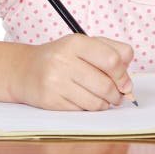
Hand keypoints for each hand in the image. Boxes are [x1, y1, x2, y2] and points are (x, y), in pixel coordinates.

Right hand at [10, 34, 133, 110]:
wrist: (26, 70)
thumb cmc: (63, 57)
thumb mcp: (85, 45)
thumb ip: (113, 52)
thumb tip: (128, 80)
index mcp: (76, 42)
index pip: (111, 60)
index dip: (123, 75)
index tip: (125, 83)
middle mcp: (63, 60)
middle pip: (106, 85)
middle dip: (117, 94)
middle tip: (118, 95)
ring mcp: (55, 82)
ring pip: (95, 102)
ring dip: (105, 104)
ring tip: (104, 99)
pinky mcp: (50, 101)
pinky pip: (82, 111)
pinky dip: (89, 109)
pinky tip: (85, 101)